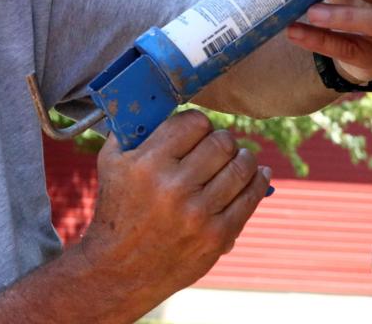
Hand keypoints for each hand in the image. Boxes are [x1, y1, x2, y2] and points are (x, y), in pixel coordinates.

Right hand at [80, 110, 271, 307]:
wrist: (119, 270)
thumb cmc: (117, 210)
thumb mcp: (112, 163)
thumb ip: (133, 128)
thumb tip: (161, 101)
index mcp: (147, 163)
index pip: (194, 123)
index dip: (199, 124)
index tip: (197, 131)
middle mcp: (173, 186)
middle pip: (222, 142)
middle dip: (222, 140)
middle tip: (218, 146)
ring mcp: (198, 213)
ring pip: (241, 167)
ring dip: (244, 158)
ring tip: (239, 158)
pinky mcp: (217, 236)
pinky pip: (251, 198)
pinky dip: (259, 181)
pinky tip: (258, 174)